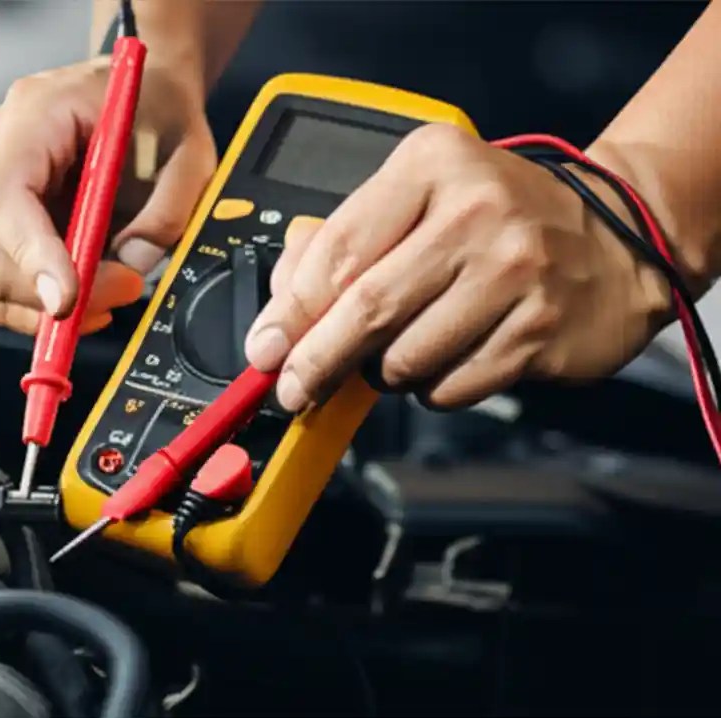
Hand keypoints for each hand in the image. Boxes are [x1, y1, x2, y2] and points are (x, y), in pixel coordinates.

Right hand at [0, 58, 215, 333]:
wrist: (142, 90)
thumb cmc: (157, 108)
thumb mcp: (188, 153)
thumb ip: (165, 213)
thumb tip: (130, 265)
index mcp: (33, 115)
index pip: (4, 196)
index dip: (31, 256)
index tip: (67, 300)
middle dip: (54, 293)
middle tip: (124, 288)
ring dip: (48, 308)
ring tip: (110, 293)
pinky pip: (0, 282)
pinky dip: (39, 305)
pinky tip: (85, 295)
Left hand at [244, 124, 674, 411]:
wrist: (617, 237)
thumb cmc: (493, 220)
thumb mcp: (417, 198)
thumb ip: (341, 243)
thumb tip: (277, 317)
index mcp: (431, 165)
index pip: (339, 250)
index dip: (291, 311)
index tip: (264, 348)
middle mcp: (477, 213)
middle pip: (368, 309)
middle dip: (316, 360)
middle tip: (292, 388)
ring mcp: (517, 273)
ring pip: (406, 359)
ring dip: (382, 373)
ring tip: (396, 353)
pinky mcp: (541, 331)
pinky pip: (452, 386)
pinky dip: (430, 389)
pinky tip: (446, 357)